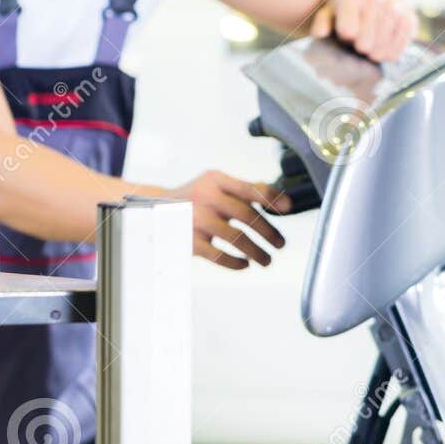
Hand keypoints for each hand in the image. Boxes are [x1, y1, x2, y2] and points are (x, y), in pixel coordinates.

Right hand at [160, 170, 291, 269]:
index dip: (270, 198)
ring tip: (267, 259)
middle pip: (245, 215)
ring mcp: (195, 219)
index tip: (288, 209)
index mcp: (214, 180)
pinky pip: (219, 256)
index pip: (248, 188)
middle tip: (280, 244)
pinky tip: (244, 263)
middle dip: (268, 232)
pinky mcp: (189, 240)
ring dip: (257, 252)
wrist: (156, 208)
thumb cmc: (196, 197)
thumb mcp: (216, 185)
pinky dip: (235, 262)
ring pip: (235, 238)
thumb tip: (284, 203)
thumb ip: (246, 190)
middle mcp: (204, 196)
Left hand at [311, 0, 417, 62]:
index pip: (348, 32)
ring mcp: (397, 6)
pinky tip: (383, 47)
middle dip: (358, 46)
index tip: (345, 31)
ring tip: (369, 43)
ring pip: (382, 49)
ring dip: (373, 53)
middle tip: (358, 39)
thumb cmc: (346, 7)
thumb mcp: (327, 12)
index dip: (344, 37)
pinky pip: (398, 50)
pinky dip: (389, 54)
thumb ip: (321, 23)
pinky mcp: (411, 18)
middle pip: (365, 44)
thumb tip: (320, 33)